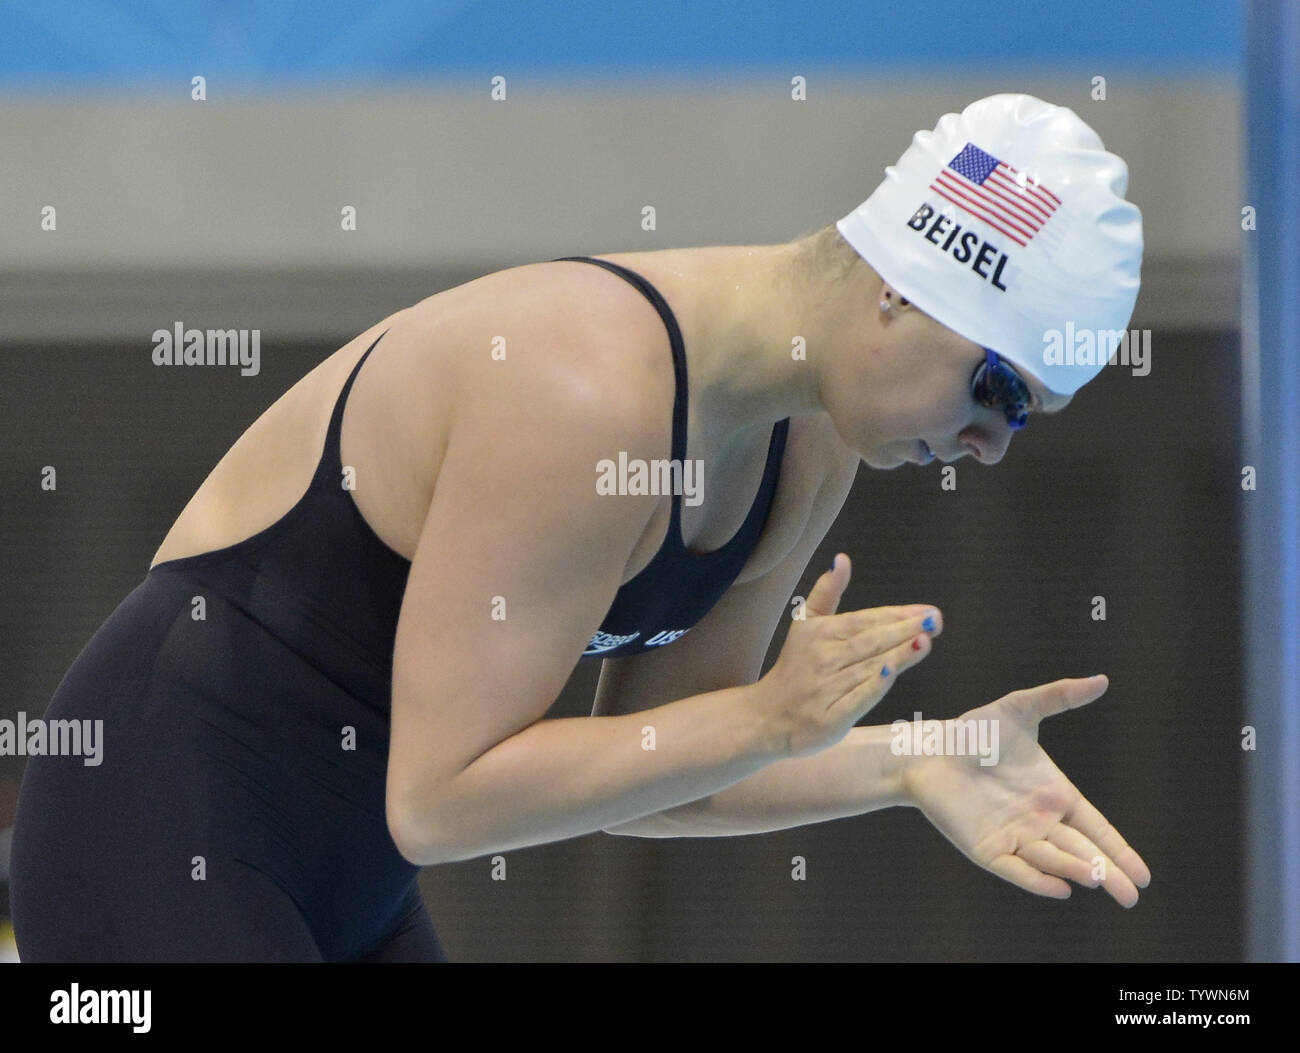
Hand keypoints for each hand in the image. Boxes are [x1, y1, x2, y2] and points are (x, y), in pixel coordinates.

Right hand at [754, 553, 941, 757]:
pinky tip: (891, 672)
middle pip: (870, 642)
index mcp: (822, 633)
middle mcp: (824, 658)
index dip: (896, 615)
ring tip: (924, 641)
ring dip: (897, 655)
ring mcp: (826, 689)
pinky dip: (873, 686)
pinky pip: (855, 699)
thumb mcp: (805, 625)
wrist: (767, 717)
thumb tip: (842, 559)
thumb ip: (826, 592)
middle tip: (934, 619)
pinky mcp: (830, 718)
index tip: (927, 610)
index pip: (865, 620)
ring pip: (867, 668)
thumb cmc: (796, 668)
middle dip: (903, 630)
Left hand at [900, 675, 1151, 906]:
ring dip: (1074, 870)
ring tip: (1097, 880)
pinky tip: (1061, 889)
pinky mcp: (987, 850)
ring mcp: (1014, 839)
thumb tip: (1101, 680)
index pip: (1097, 828)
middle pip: (1081, 852)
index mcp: (1056, 796)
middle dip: (1106, 872)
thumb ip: (1058, 695)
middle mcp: (1040, 822)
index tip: (1144, 876)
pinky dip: (1037, 881)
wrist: (929, 751)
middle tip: (1132, 896)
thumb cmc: (974, 732)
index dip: (1119, 850)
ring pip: (1052, 860)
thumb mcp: (1019, 709)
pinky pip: (1016, 870)